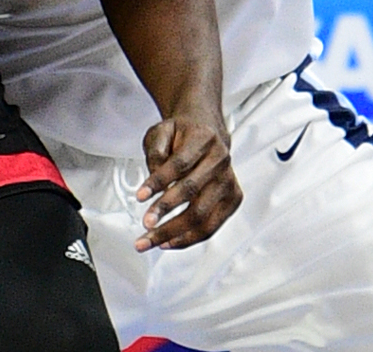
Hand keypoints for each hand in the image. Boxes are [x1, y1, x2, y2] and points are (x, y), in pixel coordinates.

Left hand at [134, 115, 241, 250]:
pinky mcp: (232, 200)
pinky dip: (188, 238)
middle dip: (166, 212)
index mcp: (203, 139)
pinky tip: (169, 241)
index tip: (140, 195)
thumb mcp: (161, 131)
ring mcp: (228, 182)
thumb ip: (155, 151)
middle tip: (145, 224)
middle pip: (192, 193)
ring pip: (203, 216)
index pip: (180, 164)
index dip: (158, 182)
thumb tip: (153, 176)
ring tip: (151, 240)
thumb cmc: (183, 134)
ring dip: (174, 233)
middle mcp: (220, 161)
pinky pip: (210, 227)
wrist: (206, 132)